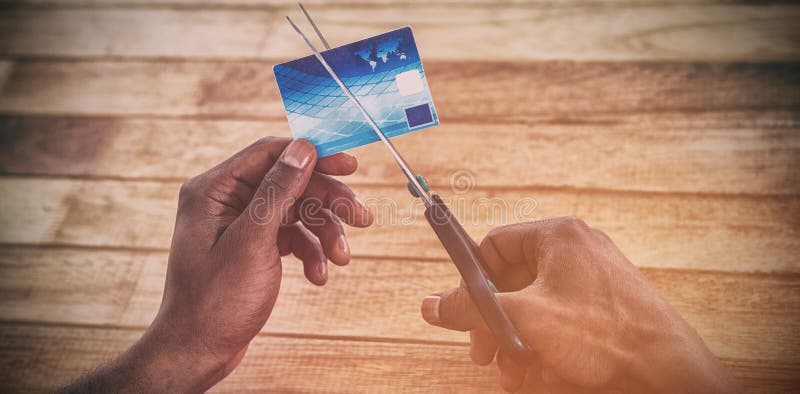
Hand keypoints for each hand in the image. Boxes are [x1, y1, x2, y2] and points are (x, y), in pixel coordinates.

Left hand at [61, 138, 371, 392]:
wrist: (199, 350)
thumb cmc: (215, 300)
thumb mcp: (252, 242)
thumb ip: (278, 191)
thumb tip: (304, 148)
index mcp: (214, 189)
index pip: (270, 154)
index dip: (313, 156)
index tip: (351, 165)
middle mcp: (227, 200)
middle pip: (291, 183)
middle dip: (328, 203)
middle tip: (363, 218)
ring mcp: (242, 224)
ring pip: (297, 212)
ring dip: (324, 233)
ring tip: (342, 258)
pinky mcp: (254, 245)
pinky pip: (292, 236)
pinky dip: (309, 253)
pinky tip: (319, 276)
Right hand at [421, 218, 740, 392]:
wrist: (667, 372)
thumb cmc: (600, 335)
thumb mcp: (522, 319)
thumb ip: (469, 309)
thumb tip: (429, 306)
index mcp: (558, 236)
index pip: (495, 244)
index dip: (472, 279)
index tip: (463, 311)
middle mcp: (576, 250)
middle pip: (512, 279)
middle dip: (493, 322)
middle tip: (483, 353)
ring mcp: (593, 278)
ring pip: (534, 305)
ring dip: (515, 340)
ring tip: (514, 373)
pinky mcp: (605, 306)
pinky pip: (559, 320)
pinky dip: (542, 344)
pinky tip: (539, 373)